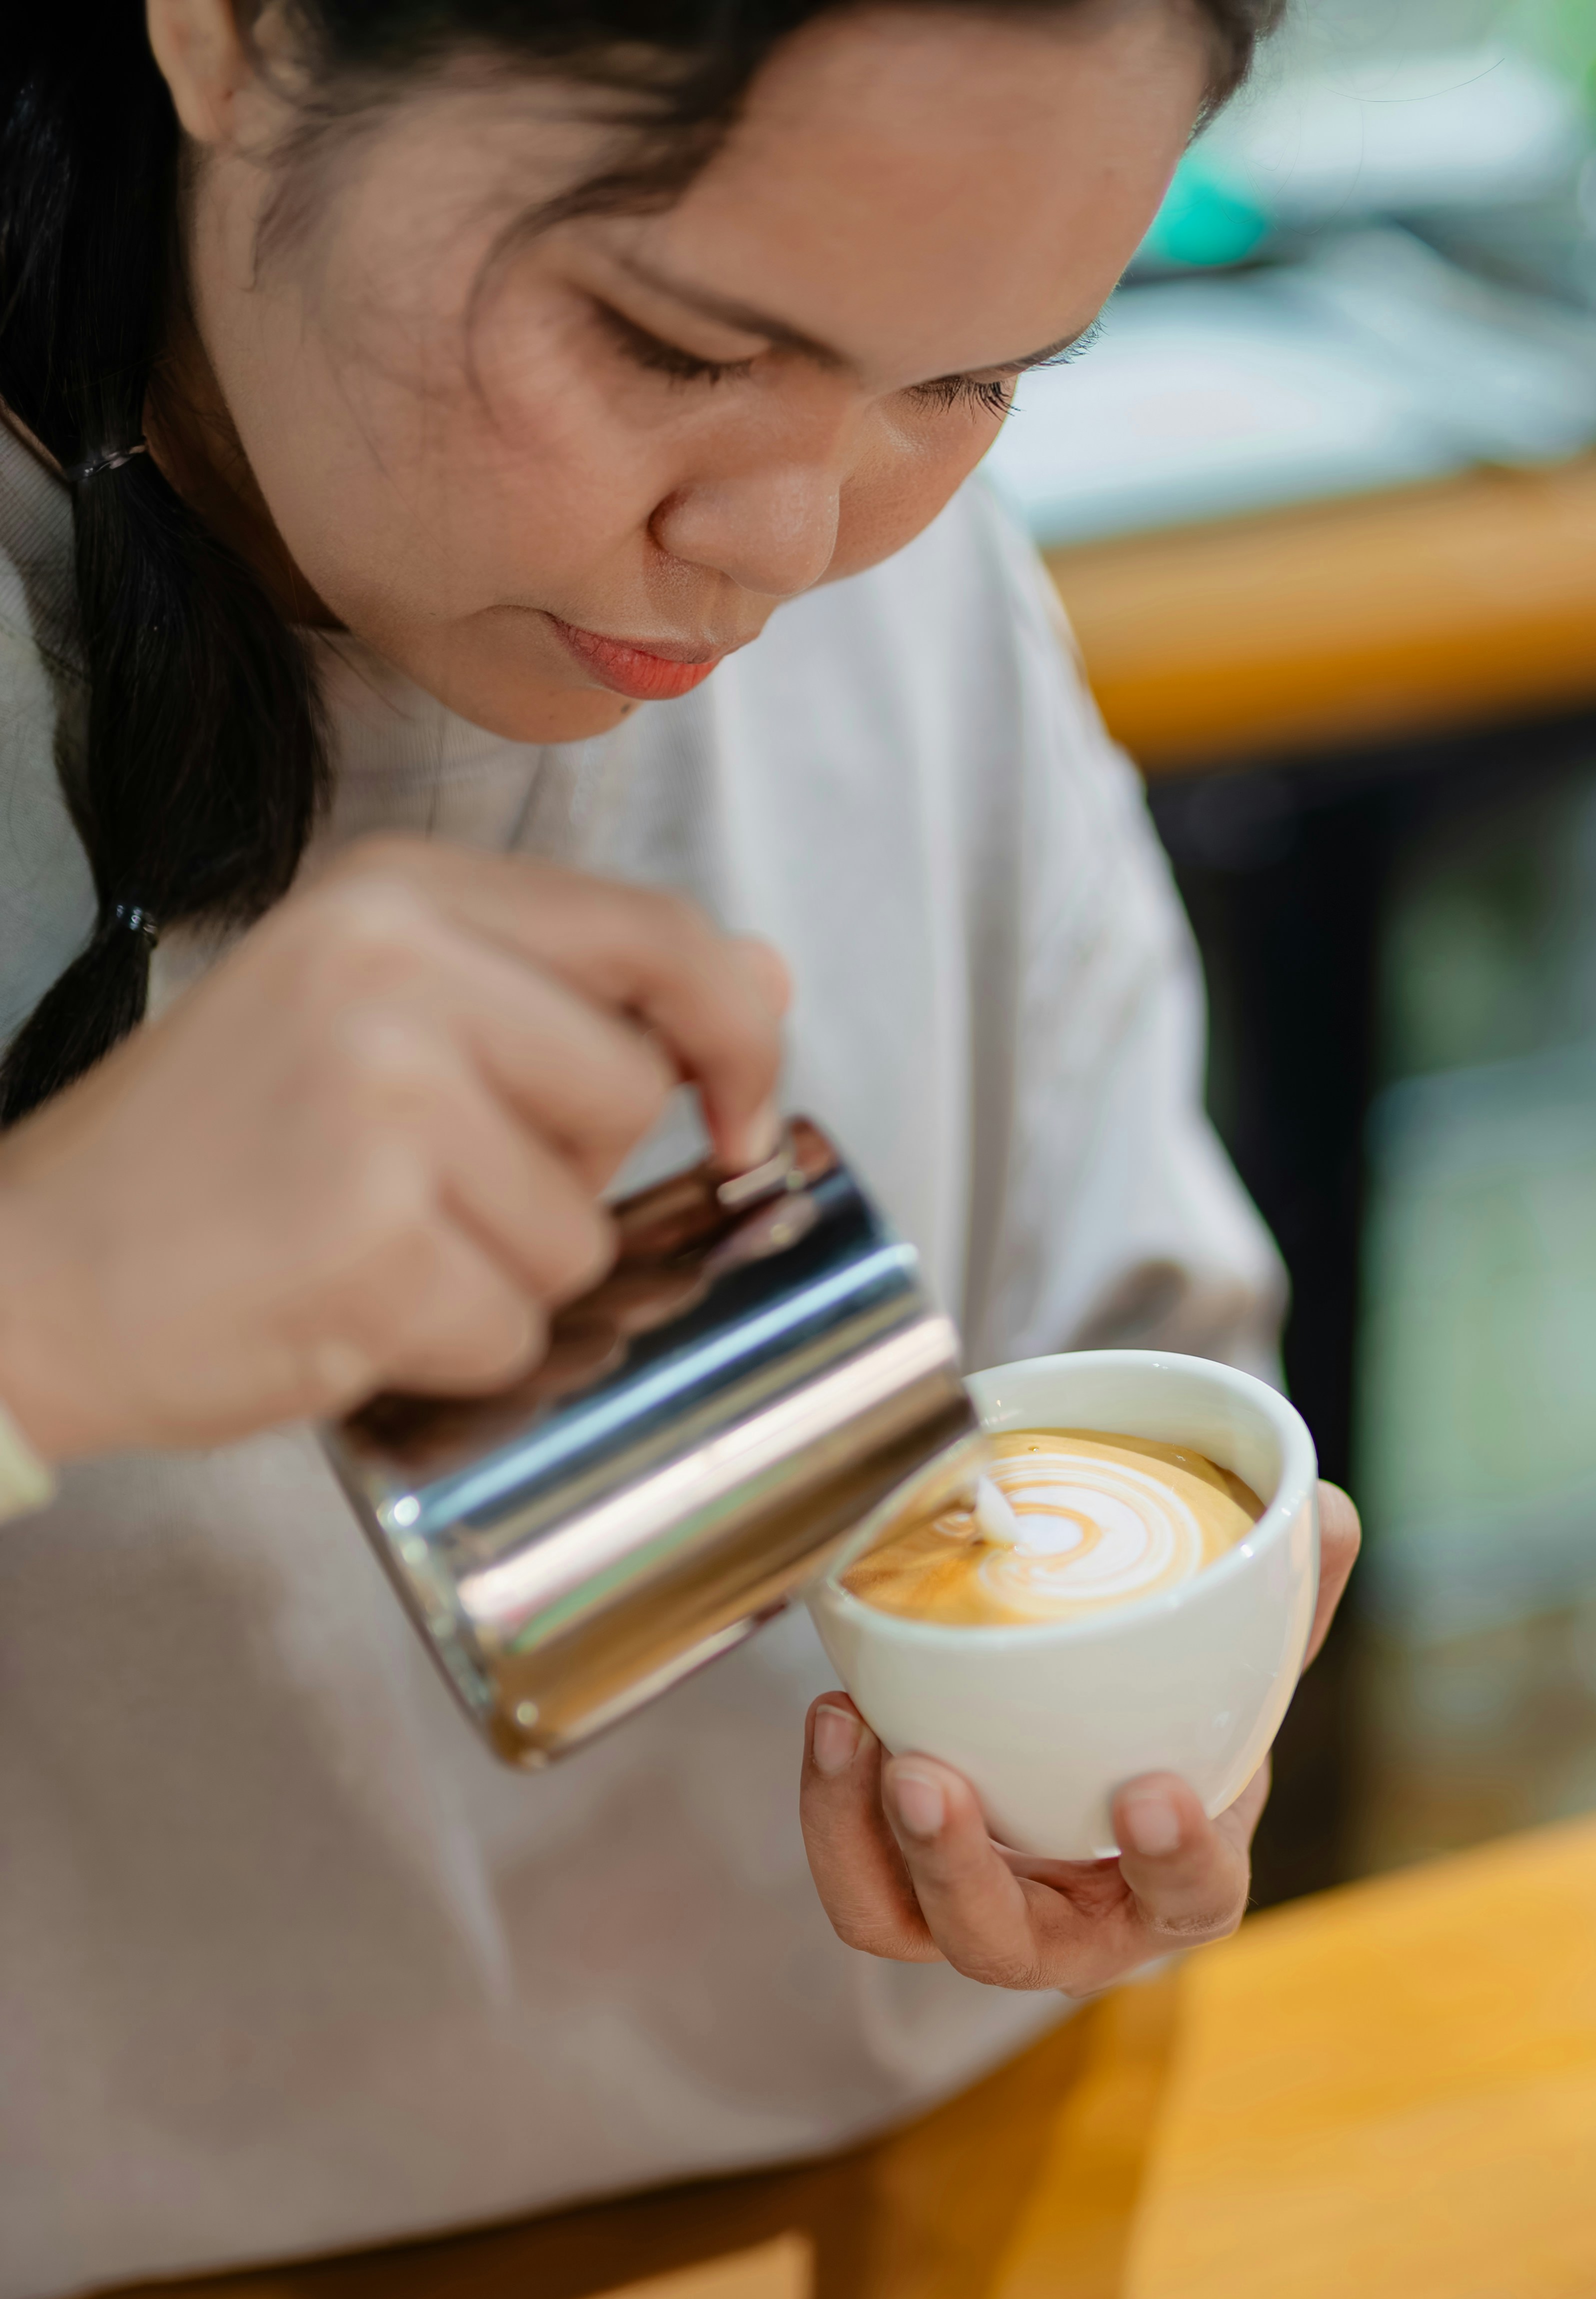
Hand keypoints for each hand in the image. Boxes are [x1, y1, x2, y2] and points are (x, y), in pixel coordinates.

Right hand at [0, 836, 787, 1459]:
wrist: (31, 1273)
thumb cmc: (213, 1159)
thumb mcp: (377, 1014)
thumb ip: (570, 990)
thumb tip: (765, 978)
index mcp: (398, 895)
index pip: (658, 933)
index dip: (730, 1033)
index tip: (735, 1112)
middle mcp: (395, 972)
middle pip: (629, 1097)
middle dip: (562, 1172)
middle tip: (418, 1184)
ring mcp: (385, 1105)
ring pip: (581, 1233)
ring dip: (501, 1273)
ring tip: (368, 1245)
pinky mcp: (374, 1241)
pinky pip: (514, 1327)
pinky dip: (451, 1348)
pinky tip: (346, 1307)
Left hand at [800, 1481, 1361, 1989]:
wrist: (1106, 1775)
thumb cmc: (1177, 1739)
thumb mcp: (1241, 1678)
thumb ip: (1285, 1606)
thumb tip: (1328, 1511)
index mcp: (1178, 1891)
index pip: (1190, 1901)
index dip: (1175, 1860)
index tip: (1151, 1789)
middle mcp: (1073, 1927)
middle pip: (1005, 1944)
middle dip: (956, 1869)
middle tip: (925, 1773)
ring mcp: (979, 1915)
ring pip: (903, 1924)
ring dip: (860, 1837)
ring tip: (847, 1725)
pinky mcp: (904, 1884)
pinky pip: (858, 1879)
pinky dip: (833, 1807)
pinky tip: (838, 1711)